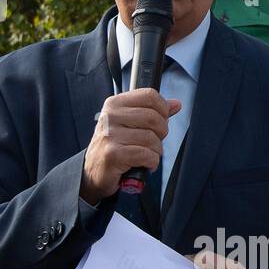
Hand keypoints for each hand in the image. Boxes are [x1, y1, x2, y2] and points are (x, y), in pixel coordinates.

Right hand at [80, 88, 181, 203]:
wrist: (92, 172)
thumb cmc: (114, 147)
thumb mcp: (129, 124)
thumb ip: (152, 112)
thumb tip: (175, 104)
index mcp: (115, 104)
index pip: (149, 95)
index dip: (163, 109)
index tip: (161, 121)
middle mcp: (110, 116)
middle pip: (153, 117)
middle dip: (161, 133)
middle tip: (153, 142)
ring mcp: (110, 135)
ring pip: (151, 138)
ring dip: (156, 151)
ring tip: (147, 155)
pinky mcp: (113, 154)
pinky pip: (146, 155)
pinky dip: (151, 162)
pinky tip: (145, 164)